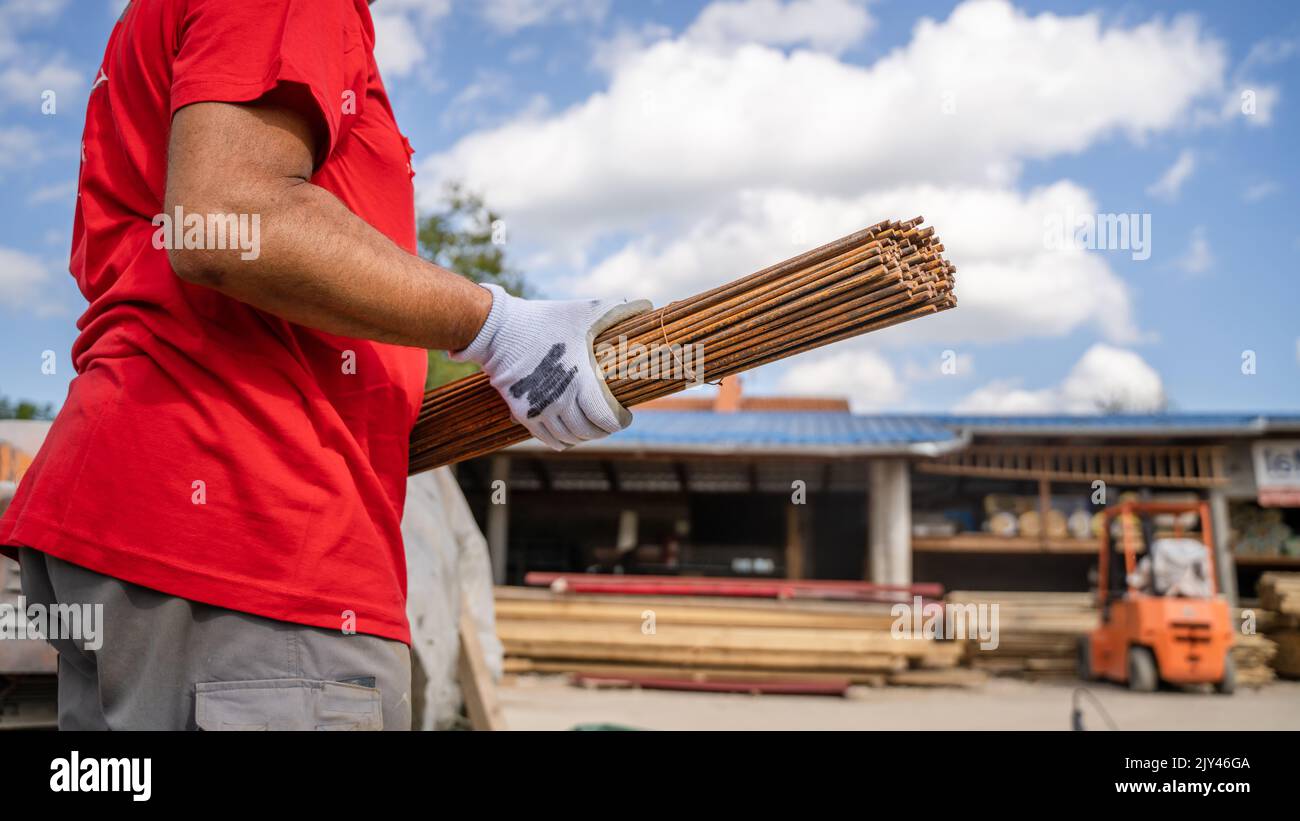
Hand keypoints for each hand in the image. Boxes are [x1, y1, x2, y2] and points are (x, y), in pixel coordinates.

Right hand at [450, 284, 651, 449]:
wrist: (499, 330)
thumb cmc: (546, 319)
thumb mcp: (585, 311)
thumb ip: (618, 311)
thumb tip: (648, 304)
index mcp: (580, 380)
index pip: (606, 418)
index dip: (620, 422)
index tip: (626, 416)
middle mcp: (560, 400)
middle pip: (588, 432)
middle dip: (603, 430)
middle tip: (609, 421)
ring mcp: (540, 409)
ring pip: (568, 439)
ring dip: (583, 436)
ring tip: (590, 427)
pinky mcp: (522, 412)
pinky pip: (546, 439)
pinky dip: (560, 441)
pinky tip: (567, 437)